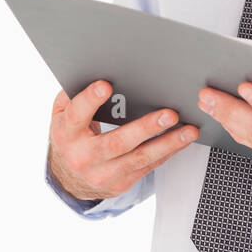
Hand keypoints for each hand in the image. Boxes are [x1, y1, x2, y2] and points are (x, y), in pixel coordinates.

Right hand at [48, 80, 198, 200]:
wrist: (69, 178)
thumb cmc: (71, 136)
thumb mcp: (62, 113)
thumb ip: (75, 94)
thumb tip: (96, 69)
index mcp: (66, 133)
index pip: (77, 114)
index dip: (90, 100)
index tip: (106, 85)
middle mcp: (83, 156)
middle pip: (116, 142)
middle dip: (145, 127)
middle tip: (169, 114)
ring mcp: (103, 173)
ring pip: (139, 158)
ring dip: (167, 143)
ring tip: (188, 130)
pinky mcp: (120, 183)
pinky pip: (148, 166)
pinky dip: (167, 152)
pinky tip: (181, 141)